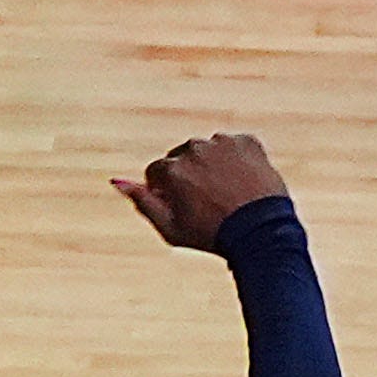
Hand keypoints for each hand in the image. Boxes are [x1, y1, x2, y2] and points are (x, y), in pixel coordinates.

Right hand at [112, 129, 288, 244]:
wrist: (260, 231)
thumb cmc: (211, 235)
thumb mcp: (169, 227)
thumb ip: (141, 201)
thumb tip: (116, 181)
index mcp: (172, 168)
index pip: (157, 172)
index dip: (167, 192)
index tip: (183, 207)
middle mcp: (195, 148)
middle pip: (182, 157)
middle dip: (188, 174)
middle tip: (206, 201)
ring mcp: (223, 143)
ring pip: (209, 150)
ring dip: (212, 165)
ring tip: (227, 193)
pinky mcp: (248, 141)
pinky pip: (235, 147)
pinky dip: (237, 160)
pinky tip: (243, 183)